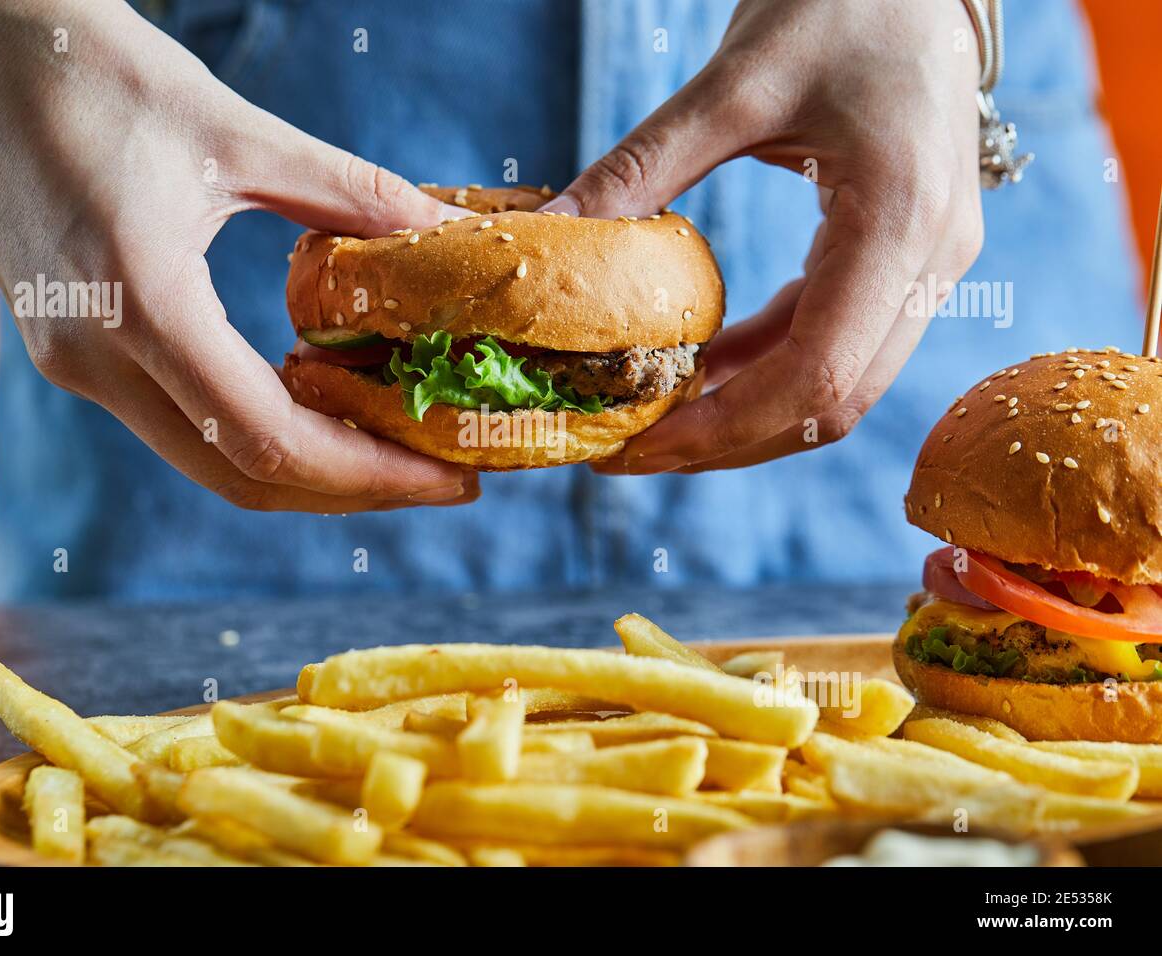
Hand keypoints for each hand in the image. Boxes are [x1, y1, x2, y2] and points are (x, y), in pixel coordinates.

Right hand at [0, 0, 476, 510]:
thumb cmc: (88, 70)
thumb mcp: (235, 130)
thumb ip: (347, 192)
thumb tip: (440, 233)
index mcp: (137, 303)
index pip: (271, 439)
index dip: (373, 473)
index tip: (453, 479)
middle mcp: (94, 358)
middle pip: (242, 475)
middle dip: (354, 490)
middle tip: (444, 478)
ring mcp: (74, 361)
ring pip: (207, 461)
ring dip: (309, 471)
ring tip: (396, 448)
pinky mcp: (72, 348)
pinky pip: (179, 422)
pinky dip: (257, 433)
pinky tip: (319, 405)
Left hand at [541, 0, 982, 473]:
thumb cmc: (841, 3)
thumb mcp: (735, 81)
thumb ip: (644, 166)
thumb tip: (551, 232)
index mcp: (900, 221)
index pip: (818, 377)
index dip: (723, 430)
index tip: (637, 447)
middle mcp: (932, 261)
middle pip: (831, 404)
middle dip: (726, 441)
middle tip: (630, 451)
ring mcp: (929, 266)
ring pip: (838, 386)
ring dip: (745, 414)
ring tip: (654, 419)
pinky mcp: (906, 260)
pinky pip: (836, 341)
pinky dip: (766, 366)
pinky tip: (700, 369)